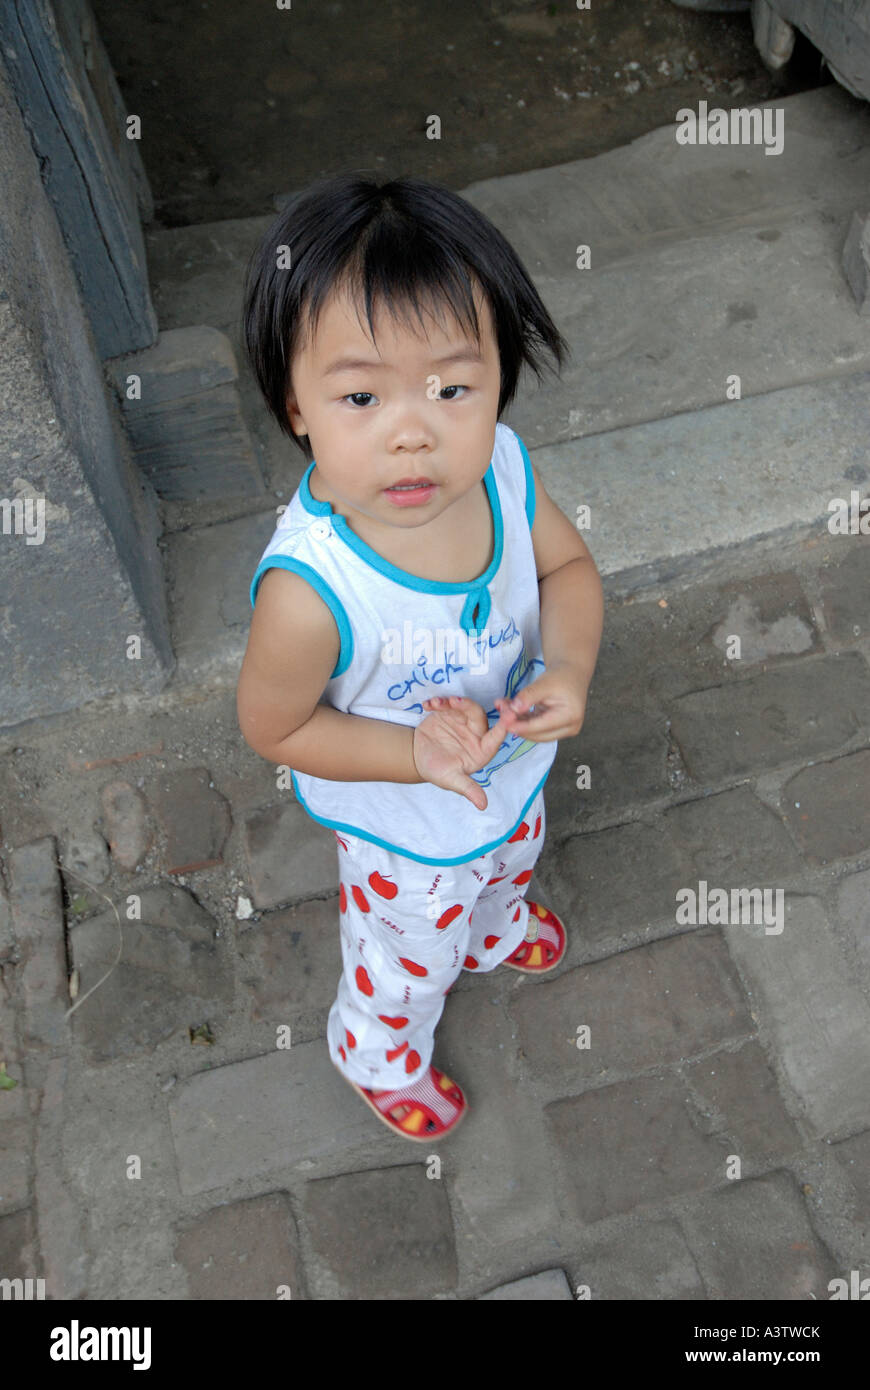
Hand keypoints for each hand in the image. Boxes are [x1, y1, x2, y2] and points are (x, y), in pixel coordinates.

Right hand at [413, 695, 510, 810]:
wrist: (416, 758)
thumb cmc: (436, 771)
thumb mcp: (451, 780)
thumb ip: (468, 788)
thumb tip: (483, 805)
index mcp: (482, 750)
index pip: (496, 737)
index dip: (504, 725)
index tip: (509, 714)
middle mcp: (476, 734)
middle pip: (479, 716)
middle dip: (468, 706)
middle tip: (455, 702)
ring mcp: (463, 721)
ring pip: (464, 706)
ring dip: (452, 702)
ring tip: (438, 703)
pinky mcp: (449, 712)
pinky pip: (447, 703)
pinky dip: (439, 701)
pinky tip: (428, 705)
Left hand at [493, 662, 587, 740]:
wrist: (571, 674)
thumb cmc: (561, 676)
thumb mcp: (544, 683)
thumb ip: (529, 696)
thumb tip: (514, 709)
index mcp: (571, 716)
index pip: (541, 726)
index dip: (521, 726)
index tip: (504, 722)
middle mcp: (570, 727)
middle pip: (537, 734)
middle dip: (517, 726)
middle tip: (501, 713)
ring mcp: (563, 730)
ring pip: (535, 734)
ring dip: (518, 724)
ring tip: (504, 708)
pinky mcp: (556, 729)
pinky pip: (536, 729)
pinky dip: (523, 721)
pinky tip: (511, 711)